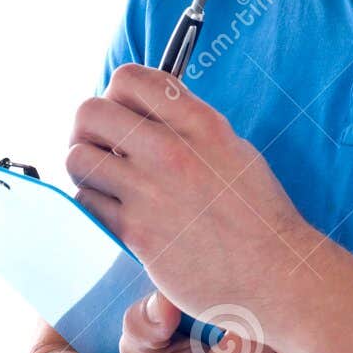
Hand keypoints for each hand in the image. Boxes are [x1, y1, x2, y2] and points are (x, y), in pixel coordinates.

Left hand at [67, 64, 315, 324]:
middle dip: (88, 129)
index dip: (115, 96)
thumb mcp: (234, 150)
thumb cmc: (259, 216)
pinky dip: (94, 205)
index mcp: (200, 123)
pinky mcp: (137, 232)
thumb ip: (190, 126)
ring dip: (86, 168)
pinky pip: (88, 203)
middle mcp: (171, 150)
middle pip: (89, 113)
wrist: (274, 273)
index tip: (123, 116)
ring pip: (78, 158)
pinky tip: (114, 212)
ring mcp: (150, 191)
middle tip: (101, 148)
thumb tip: (149, 115)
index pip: (127, 80)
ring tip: (105, 182)